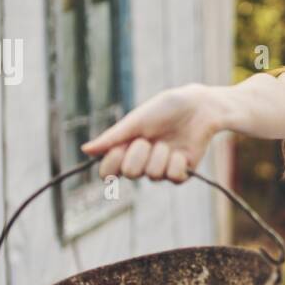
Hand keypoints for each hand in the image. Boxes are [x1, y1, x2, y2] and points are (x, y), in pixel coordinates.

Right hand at [80, 84, 217, 182]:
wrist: (199, 107)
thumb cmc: (165, 109)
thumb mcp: (136, 121)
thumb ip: (113, 137)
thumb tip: (85, 150)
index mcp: (127, 149)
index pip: (108, 172)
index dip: (111, 165)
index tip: (119, 149)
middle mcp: (142, 162)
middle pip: (129, 174)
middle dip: (138, 154)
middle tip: (148, 139)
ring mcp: (161, 169)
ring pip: (152, 175)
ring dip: (160, 154)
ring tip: (167, 141)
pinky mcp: (182, 173)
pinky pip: (173, 177)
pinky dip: (177, 162)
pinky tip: (181, 151)